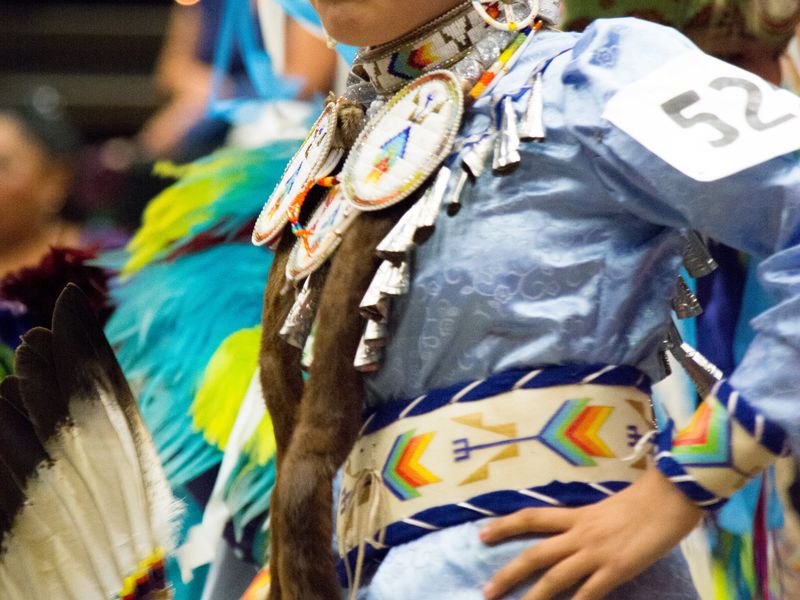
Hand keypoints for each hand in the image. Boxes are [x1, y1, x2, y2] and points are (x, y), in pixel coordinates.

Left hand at [479, 468, 702, 599]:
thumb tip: (574, 535)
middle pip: (534, 554)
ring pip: (555, 579)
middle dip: (508, 574)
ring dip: (533, 598)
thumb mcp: (606, 508)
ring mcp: (596, 553)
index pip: (531, 518)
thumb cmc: (644, 500)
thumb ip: (588, 522)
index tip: (481, 535)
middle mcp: (579, 534)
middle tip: (486, 591)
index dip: (504, 526)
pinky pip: (589, 594)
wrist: (670, 497)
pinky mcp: (616, 570)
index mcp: (576, 515)